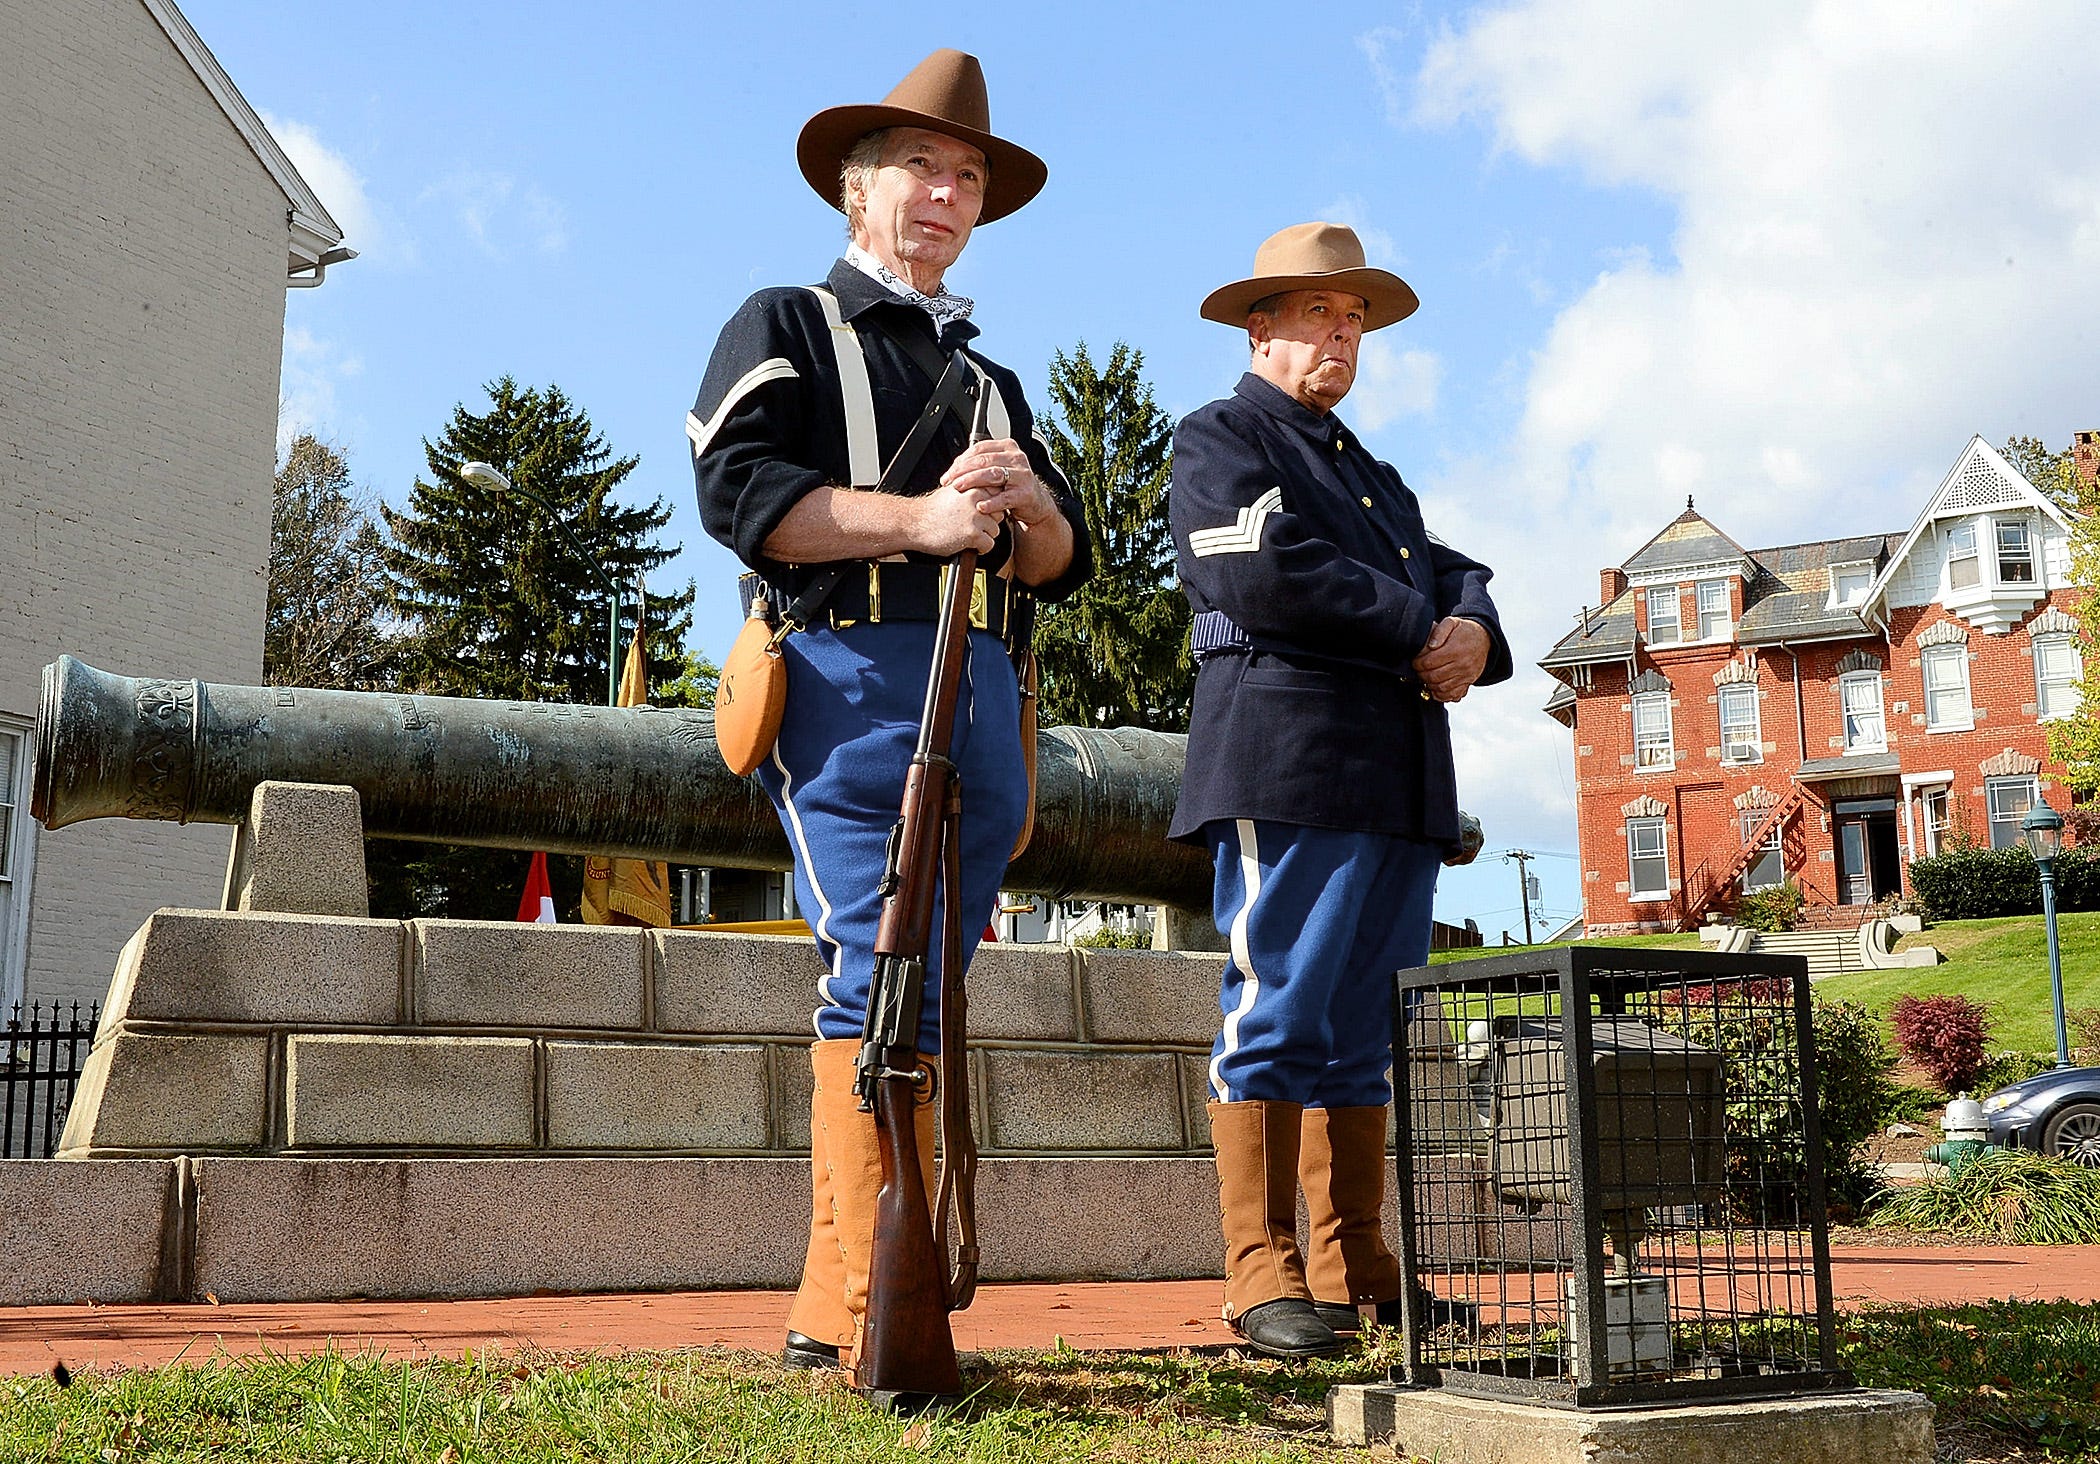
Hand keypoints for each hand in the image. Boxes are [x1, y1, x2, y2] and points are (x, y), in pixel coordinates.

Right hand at [913, 483, 999, 555]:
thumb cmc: (931, 510)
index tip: (985, 512)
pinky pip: (989, 544)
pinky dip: (981, 548)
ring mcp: (975, 517)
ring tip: (970, 535)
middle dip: (989, 521)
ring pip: (995, 530)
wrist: (914, 523)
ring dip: (984, 536)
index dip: (992, 506)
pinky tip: (970, 545)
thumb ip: (971, 489)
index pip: (997, 494)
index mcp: (972, 486)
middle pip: (999, 513)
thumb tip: (990, 493)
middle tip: (975, 525)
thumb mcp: (952, 491)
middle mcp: (976, 499)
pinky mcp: (972, 534)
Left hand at [940, 438, 1058, 527]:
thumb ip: (979, 464)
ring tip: (959, 488)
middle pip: (984, 460)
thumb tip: (954, 467)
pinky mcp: (1025, 493)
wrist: (1034, 501)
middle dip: (963, 471)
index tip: (949, 472)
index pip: (980, 448)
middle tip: (949, 481)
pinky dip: (991, 503)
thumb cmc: (1011, 484)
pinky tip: (980, 506)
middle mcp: (1016, 458)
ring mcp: (1022, 475)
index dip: (961, 460)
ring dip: (972, 481)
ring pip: (993, 474)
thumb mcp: (997, 469)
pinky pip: (1005, 498)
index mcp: (1007, 448)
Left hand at [1413, 617, 1490, 702]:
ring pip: (1442, 687)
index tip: (1415, 661)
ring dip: (1429, 684)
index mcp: (1455, 649)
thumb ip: (1439, 631)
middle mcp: (1462, 664)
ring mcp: (1467, 675)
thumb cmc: (1464, 630)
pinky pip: (1453, 694)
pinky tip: (1435, 688)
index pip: (1429, 662)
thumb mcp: (1452, 622)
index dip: (1417, 663)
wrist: (1484, 638)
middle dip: (1421, 674)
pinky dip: (1441, 694)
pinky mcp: (1469, 682)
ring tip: (1425, 676)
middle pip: (1434, 676)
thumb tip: (1431, 646)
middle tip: (1418, 670)